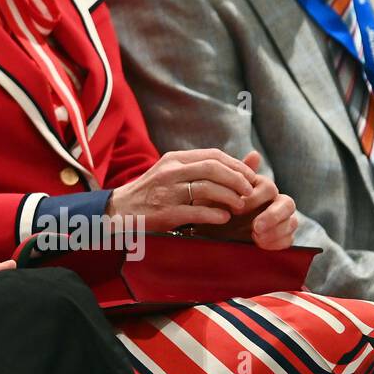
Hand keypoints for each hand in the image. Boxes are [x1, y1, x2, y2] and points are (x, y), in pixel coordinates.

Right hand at [107, 149, 255, 231]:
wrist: (121, 209)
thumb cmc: (154, 191)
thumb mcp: (175, 172)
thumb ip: (208, 166)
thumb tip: (252, 158)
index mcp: (174, 159)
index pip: (213, 155)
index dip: (237, 165)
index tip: (250, 177)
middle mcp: (170, 172)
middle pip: (212, 168)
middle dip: (237, 180)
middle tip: (249, 192)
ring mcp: (167, 192)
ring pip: (207, 189)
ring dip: (230, 198)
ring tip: (239, 207)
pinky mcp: (166, 213)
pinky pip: (197, 212)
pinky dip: (216, 215)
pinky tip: (224, 219)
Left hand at [188, 151, 298, 249]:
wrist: (211, 229)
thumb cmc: (215, 206)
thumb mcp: (218, 190)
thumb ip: (235, 174)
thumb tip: (255, 154)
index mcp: (261, 188)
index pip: (269, 188)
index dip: (255, 199)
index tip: (237, 210)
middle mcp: (274, 201)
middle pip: (288, 204)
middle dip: (273, 216)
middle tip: (255, 227)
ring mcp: (280, 220)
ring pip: (292, 221)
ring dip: (276, 230)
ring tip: (257, 237)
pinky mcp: (281, 236)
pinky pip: (289, 239)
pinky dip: (277, 242)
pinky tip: (261, 244)